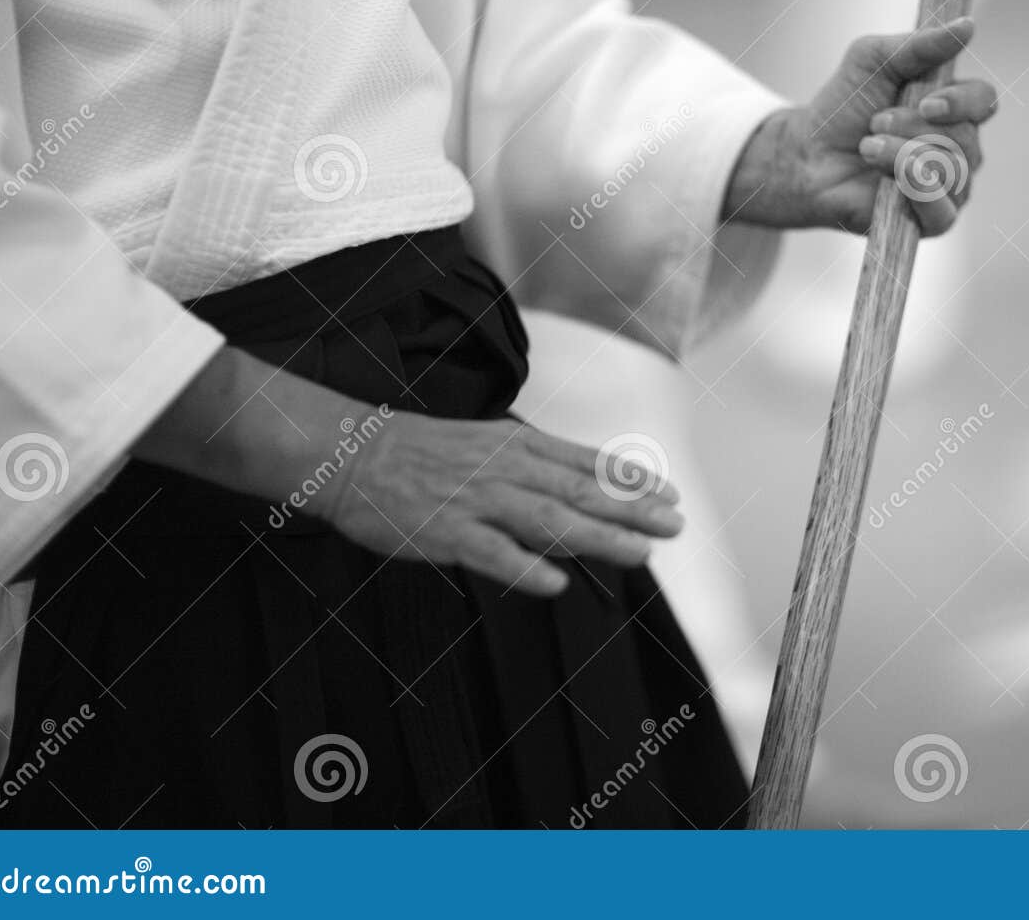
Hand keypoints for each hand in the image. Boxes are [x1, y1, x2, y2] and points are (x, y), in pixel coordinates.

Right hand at [316, 412, 684, 595]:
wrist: (354, 454)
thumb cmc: (422, 452)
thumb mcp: (487, 444)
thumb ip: (533, 468)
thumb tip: (580, 495)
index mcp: (518, 445)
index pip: (588, 463)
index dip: (633, 481)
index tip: (671, 495)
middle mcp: (507, 469)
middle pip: (581, 491)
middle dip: (634, 510)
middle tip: (675, 526)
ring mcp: (478, 501)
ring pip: (549, 521)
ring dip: (599, 537)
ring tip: (639, 553)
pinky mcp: (447, 533)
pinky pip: (493, 554)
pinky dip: (526, 569)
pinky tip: (557, 584)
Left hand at [723, 18, 997, 235]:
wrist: (808, 156)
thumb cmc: (843, 107)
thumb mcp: (874, 59)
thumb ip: (920, 45)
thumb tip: (968, 26)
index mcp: (953, 109)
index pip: (984, 101)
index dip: (962, 102)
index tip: (928, 102)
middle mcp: (959, 149)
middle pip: (967, 138)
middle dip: (914, 129)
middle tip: (875, 123)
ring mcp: (949, 188)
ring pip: (952, 172)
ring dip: (903, 155)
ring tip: (868, 148)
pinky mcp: (931, 222)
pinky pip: (943, 211)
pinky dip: (916, 190)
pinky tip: (890, 180)